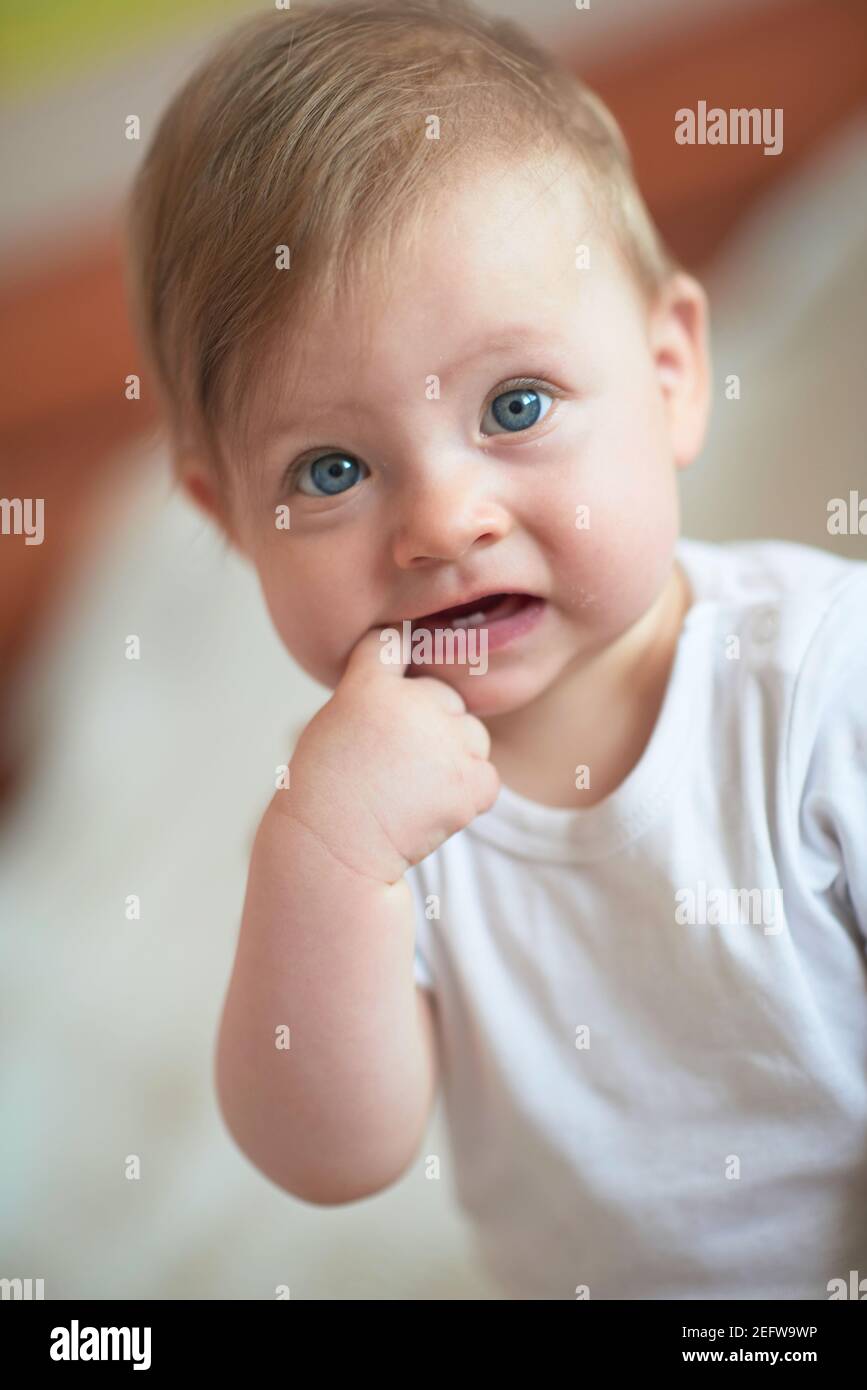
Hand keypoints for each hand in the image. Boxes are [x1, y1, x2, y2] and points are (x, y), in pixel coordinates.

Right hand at [273, 628, 499, 882]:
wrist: (330, 852)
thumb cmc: (324, 795)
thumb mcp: (334, 725)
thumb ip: (376, 697)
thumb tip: (424, 691)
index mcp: (369, 686)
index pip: (392, 642)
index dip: (398, 655)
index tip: (398, 666)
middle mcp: (413, 702)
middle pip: (446, 697)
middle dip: (432, 725)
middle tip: (396, 768)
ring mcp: (446, 741)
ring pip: (474, 736)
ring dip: (455, 760)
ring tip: (411, 792)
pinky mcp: (471, 781)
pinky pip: (487, 778)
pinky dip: (469, 796)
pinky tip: (431, 810)